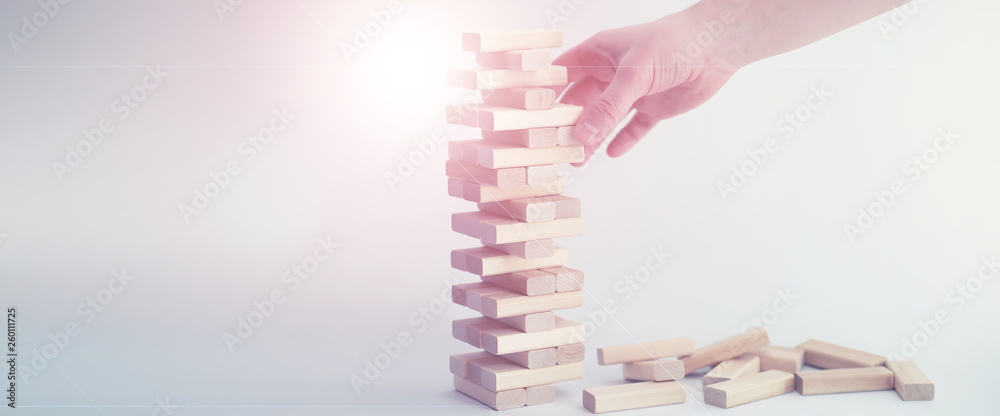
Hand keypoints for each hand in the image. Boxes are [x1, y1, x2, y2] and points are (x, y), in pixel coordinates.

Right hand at [554, 13, 738, 163]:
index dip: (545, 94)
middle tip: (555, 148)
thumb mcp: (634, 75)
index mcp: (598, 54)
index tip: (531, 117)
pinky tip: (612, 153)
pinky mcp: (653, 107)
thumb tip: (583, 134)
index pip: (562, 75)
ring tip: (578, 160)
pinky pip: (633, 127)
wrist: (717, 47)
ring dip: (592, 138)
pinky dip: (623, 140)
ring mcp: (631, 92)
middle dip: (568, 125)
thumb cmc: (674, 43)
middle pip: (580, 103)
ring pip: (604, 120)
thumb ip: (608, 106)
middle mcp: (611, 73)